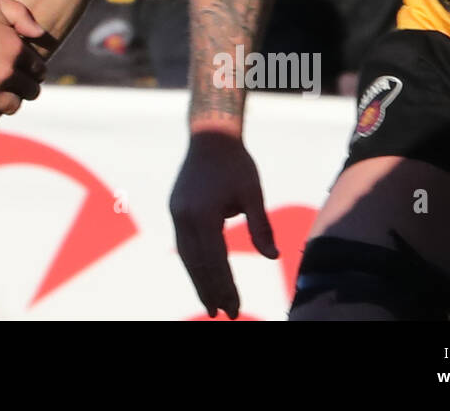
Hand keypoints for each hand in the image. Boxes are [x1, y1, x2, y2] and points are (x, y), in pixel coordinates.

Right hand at [0, 0, 47, 125]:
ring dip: (8, 102)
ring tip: (1, 97)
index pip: (38, 70)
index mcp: (15, 49)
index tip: (28, 72)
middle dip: (25, 88)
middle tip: (18, 87)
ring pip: (10, 107)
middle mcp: (5, 73)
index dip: (34, 70)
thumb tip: (42, 35)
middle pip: (29, 92)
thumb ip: (22, 16)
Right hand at [169, 130, 276, 318]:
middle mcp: (185, 216)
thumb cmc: (236, 164)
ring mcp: (176, 212)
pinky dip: (192, 263)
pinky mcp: (176, 208)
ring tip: (209, 302)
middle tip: (222, 314)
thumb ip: (261, 226)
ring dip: (198, 280)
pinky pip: (183, 243)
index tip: (235, 308)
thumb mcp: (253, 193)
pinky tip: (201, 274)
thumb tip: (273, 258)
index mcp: (204, 214)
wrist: (210, 136)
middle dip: (210, 291)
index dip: (225, 287)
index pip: (215, 260)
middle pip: (197, 263)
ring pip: (185, 255)